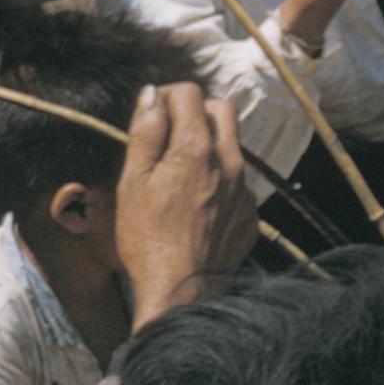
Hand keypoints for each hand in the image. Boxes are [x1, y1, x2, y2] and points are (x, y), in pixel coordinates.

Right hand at [116, 81, 255, 325]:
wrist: (181, 291)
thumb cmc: (147, 238)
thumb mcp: (133, 182)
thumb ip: (145, 133)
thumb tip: (151, 94)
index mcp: (197, 149)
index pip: (190, 93)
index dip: (167, 96)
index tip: (152, 115)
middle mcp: (231, 163)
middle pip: (222, 109)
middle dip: (195, 111)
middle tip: (168, 136)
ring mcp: (246, 189)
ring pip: (232, 146)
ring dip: (208, 147)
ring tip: (179, 175)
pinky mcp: (250, 213)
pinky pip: (239, 182)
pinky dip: (219, 181)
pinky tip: (195, 206)